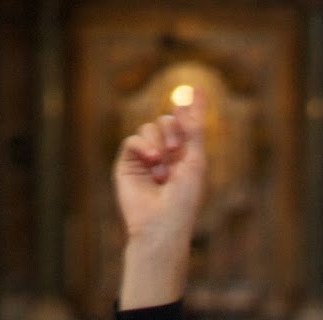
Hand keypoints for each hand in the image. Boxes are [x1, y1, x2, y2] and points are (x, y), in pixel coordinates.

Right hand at [113, 91, 205, 243]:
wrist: (161, 226)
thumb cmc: (183, 200)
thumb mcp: (195, 161)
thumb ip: (194, 129)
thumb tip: (192, 97)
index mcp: (184, 157)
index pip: (185, 125)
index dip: (189, 109)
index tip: (195, 90)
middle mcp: (165, 156)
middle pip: (166, 121)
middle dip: (172, 130)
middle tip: (174, 149)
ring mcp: (145, 159)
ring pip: (149, 128)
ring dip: (158, 143)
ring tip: (162, 169)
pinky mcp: (127, 164)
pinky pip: (132, 140)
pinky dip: (143, 147)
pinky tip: (151, 162)